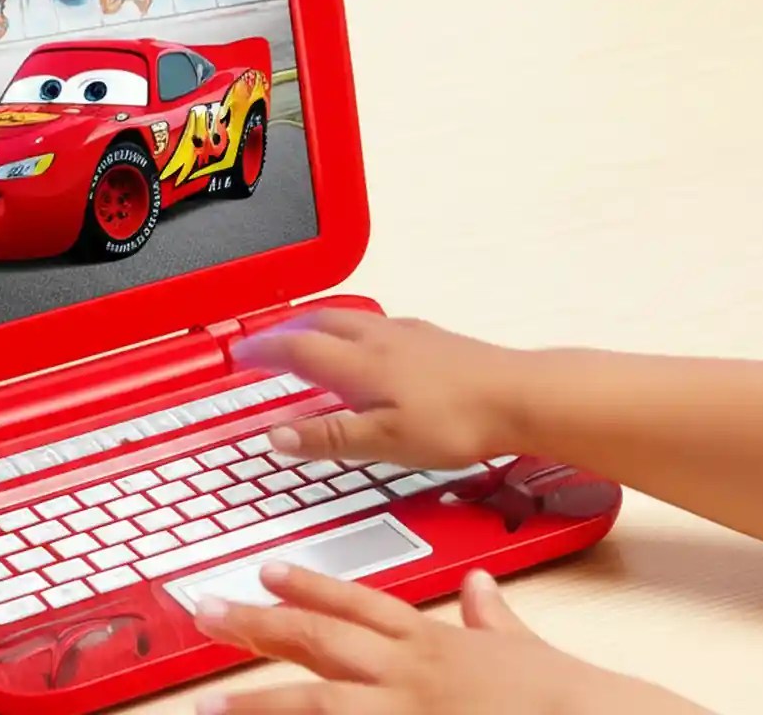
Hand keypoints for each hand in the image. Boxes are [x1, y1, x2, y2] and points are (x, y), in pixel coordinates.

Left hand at [192, 564, 712, 714]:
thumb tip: (479, 588)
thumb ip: (492, 618)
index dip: (309, 586)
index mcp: (433, 644)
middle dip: (257, 627)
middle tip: (204, 612)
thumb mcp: (524, 647)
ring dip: (259, 701)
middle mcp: (411, 674)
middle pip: (319, 643)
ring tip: (207, 702)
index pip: (359, 604)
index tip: (267, 571)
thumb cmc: (568, 695)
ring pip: (318, 703)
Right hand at [230, 310, 528, 469]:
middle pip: (319, 323)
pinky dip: (353, 330)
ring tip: (307, 336)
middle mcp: (379, 340)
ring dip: (318, 325)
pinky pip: (378, 325)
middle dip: (285, 330)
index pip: (296, 349)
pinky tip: (369, 346)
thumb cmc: (457, 421)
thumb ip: (330, 437)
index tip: (241, 353)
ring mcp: (409, 335)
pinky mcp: (433, 339)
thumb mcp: (384, 441)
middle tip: (265, 341)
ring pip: (350, 320)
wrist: (521, 397)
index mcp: (358, 364)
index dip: (264, 351)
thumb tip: (277, 434)